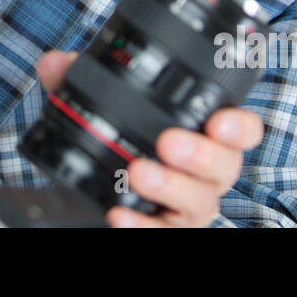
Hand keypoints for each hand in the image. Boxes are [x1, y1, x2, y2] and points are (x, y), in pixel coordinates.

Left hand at [35, 50, 263, 227]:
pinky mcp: (168, 229)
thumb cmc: (119, 141)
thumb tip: (55, 63)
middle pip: (225, 166)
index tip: (219, 121)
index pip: (241, 129)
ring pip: (197, 201)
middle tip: (169, 142)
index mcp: (205, 134)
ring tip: (138, 173)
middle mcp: (207, 172)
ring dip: (170, 187)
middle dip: (201, 154)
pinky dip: (142, 225)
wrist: (93, 193)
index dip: (239, 126)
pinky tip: (119, 214)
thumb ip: (78, 80)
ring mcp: (189, 206)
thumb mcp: (98, 105)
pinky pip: (162, 233)